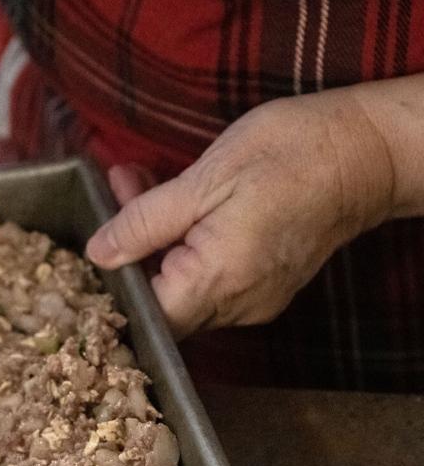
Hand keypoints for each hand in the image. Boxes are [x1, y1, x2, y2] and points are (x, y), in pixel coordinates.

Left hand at [85, 90, 397, 338]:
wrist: (368, 151)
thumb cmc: (290, 154)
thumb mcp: (203, 179)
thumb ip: (144, 223)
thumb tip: (100, 254)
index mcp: (217, 281)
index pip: (145, 315)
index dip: (114, 287)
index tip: (97, 247)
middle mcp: (236, 305)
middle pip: (161, 301)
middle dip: (130, 251)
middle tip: (120, 192)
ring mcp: (253, 301)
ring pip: (183, 288)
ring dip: (155, 243)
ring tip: (140, 185)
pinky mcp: (264, 286)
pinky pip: (210, 279)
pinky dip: (185, 246)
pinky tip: (177, 204)